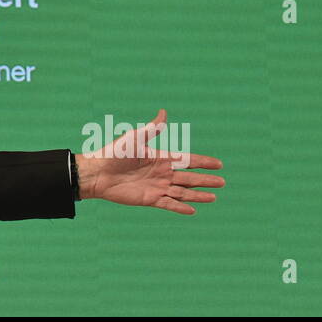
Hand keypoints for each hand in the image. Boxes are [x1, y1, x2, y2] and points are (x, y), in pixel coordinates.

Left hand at [76, 109, 223, 214]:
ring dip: (198, 195)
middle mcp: (161, 173)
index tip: (219, 164)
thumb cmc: (115, 153)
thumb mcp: (135, 138)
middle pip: (189, 178)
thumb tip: (163, 112)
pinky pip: (168, 204)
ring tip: (214, 197)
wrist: (98, 172)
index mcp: (161, 158)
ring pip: (182, 192)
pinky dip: (180, 207)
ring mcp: (157, 187)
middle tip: (222, 182)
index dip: (203, 162)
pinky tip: (193, 210)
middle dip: (206, 180)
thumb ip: (152, 128)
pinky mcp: (149, 199)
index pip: (187, 161)